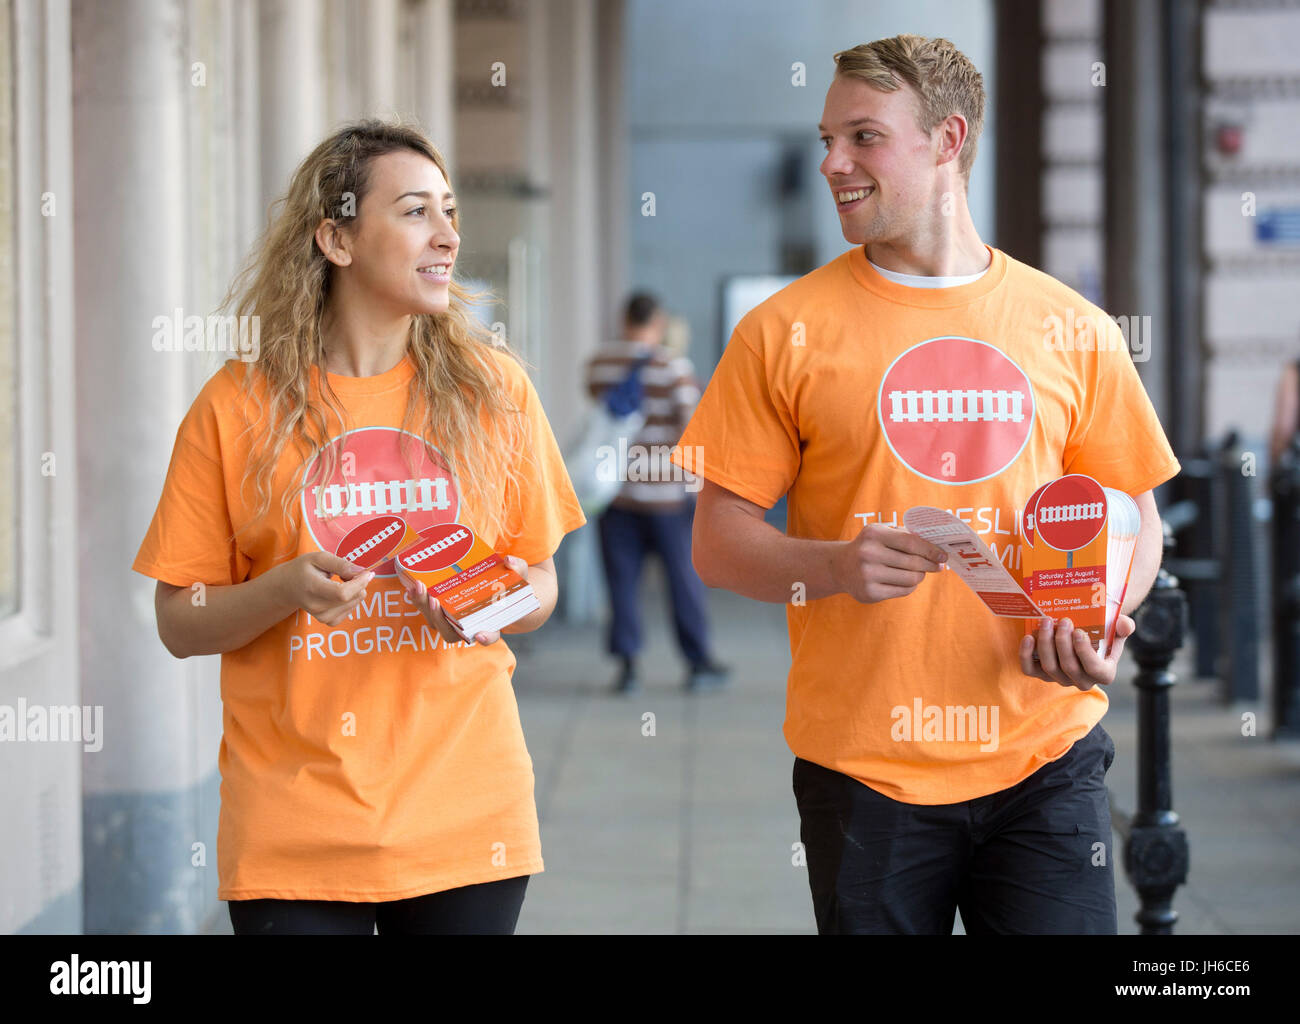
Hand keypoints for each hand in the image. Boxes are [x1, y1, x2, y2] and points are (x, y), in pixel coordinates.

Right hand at [270, 551, 374, 626]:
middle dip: (359, 584)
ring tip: (342, 581)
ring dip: (356, 591)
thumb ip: (341, 564)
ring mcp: (322, 616)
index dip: (359, 583)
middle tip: (350, 573)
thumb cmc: (303, 569)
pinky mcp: (328, 621)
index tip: (367, 572)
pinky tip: (342, 592)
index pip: (342, 593)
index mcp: (312, 587)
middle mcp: (316, 606)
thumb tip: (361, 571)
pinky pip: (350, 611)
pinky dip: (352, 600)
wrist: (287, 587)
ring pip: (353, 604)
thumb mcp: (319, 558)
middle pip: (350, 598)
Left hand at [398, 555, 530, 645]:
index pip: (490, 635)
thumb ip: (518, 569)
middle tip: (435, 601)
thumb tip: (509, 560)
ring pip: (435, 621)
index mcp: (491, 623)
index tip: (480, 634)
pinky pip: (426, 608)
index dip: (486, 637)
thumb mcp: (519, 578)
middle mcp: (468, 627)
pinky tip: (411, 586)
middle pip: (451, 632)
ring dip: (423, 607)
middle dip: (440, 619)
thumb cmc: (507, 588)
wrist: (497, 591)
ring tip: (418, 588)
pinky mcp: (440, 610)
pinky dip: (417, 599)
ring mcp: (452, 620)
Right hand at [829, 525, 946, 603]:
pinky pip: (903, 591)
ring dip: (920, 576)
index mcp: (874, 534)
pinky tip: (906, 581)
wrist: (841, 567)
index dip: (931, 549)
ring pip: (911, 578)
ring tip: (919, 572)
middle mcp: (868, 554)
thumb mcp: (881, 533)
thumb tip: (936, 545)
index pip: (911, 542)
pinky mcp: (870, 593)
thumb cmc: (869, 547)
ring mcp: (868, 575)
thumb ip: (905, 535)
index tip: (943, 555)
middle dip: (930, 564)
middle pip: (913, 562)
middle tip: (938, 566)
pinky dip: (910, 586)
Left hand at [1018, 614, 1136, 689]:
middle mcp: (1082, 680)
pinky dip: (1025, 655)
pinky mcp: (1041, 674)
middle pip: (1069, 667)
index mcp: (1103, 673)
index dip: (1085, 652)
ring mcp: (1060, 679)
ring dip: (1045, 644)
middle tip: (1062, 621)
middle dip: (1063, 643)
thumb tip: (1124, 625)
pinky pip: (1029, 670)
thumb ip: (1124, 627)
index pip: (1095, 669)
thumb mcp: (1117, 630)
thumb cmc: (1103, 634)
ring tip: (1045, 622)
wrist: (1084, 635)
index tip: (1079, 631)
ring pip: (1049, 667)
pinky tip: (1028, 637)